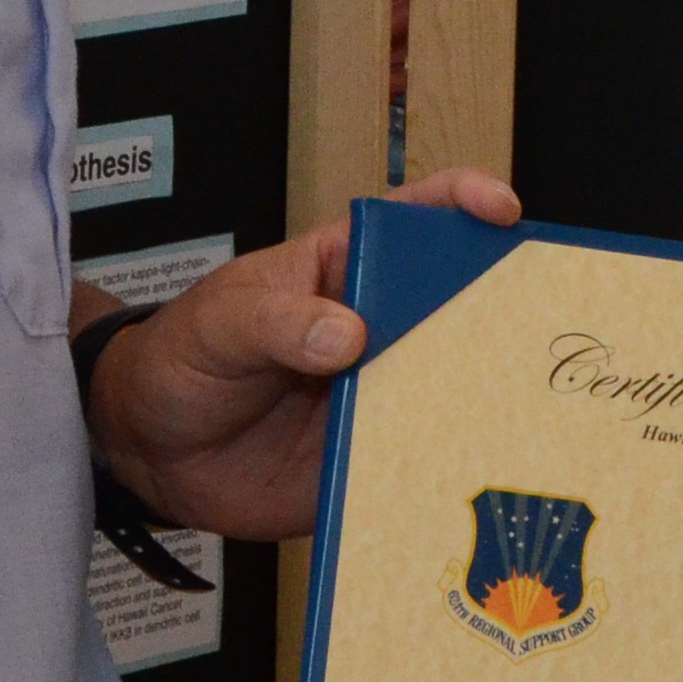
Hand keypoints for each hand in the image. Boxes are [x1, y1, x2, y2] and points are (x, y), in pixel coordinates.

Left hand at [85, 168, 520, 539]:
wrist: (148, 451)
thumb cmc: (181, 360)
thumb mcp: (217, 325)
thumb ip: (275, 324)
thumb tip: (347, 334)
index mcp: (343, 270)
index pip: (414, 220)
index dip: (463, 204)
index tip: (501, 211)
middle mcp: (377, 328)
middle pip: (455, 308)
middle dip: (501, 311)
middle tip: (534, 329)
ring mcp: (379, 393)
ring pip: (450, 388)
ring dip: (481, 399)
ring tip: (509, 412)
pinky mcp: (371, 457)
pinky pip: (418, 460)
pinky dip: (444, 468)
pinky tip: (468, 477)